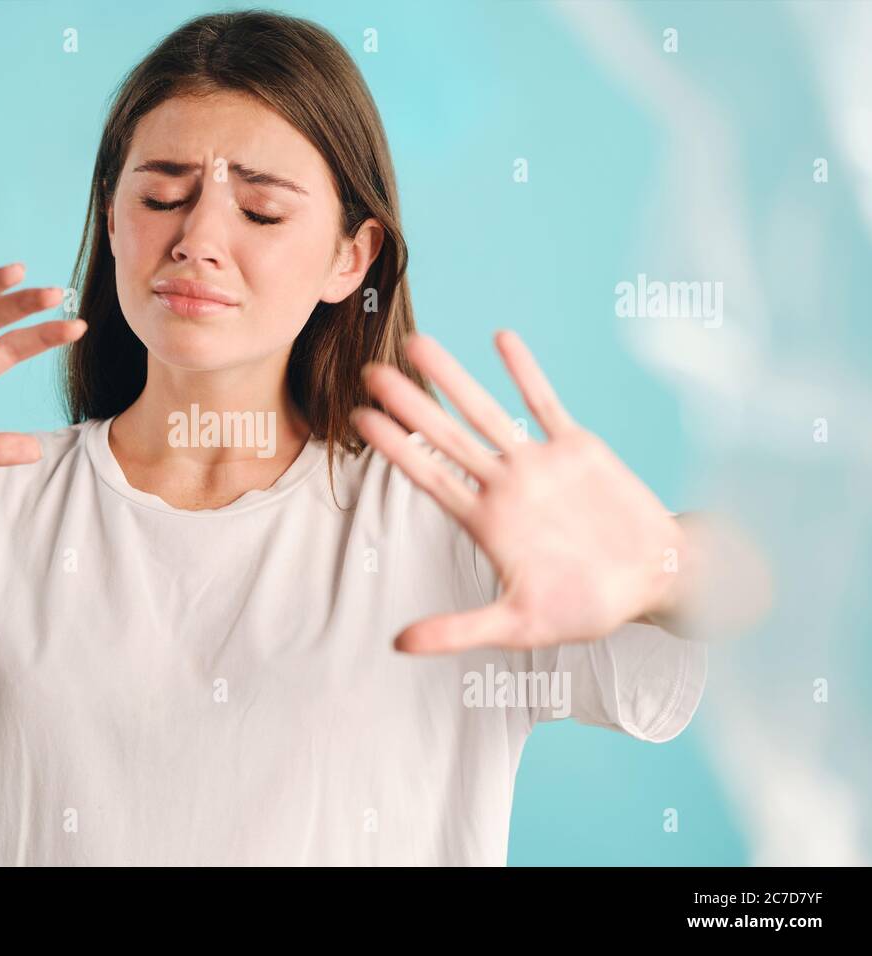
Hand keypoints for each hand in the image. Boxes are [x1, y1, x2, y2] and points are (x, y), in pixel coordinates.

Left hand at [353, 330, 685, 654]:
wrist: (655, 581)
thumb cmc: (588, 608)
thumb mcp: (520, 626)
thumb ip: (459, 630)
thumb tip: (399, 645)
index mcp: (485, 523)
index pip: (429, 477)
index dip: (394, 449)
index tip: (359, 420)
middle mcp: (504, 486)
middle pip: (445, 437)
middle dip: (409, 403)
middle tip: (369, 371)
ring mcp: (537, 464)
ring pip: (486, 412)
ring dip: (454, 379)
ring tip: (418, 343)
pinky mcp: (576, 448)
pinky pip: (544, 403)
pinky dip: (524, 373)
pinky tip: (501, 339)